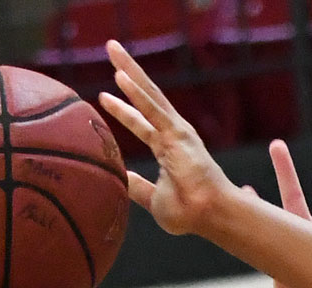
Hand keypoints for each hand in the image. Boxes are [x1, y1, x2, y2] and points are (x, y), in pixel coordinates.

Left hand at [96, 41, 238, 235]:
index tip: (103, 96)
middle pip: (146, 96)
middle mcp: (172, 134)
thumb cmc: (189, 212)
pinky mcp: (177, 134)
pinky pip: (152, 109)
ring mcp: (176, 131)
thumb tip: (119, 177)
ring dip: (129, 69)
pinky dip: (135, 93)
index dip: (123, 109)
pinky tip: (120, 76)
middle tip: (112, 48)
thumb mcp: (154, 199)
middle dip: (128, 71)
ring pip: (148, 93)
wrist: (208, 216)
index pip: (141, 122)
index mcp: (168, 149)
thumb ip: (137, 187)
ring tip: (112, 47)